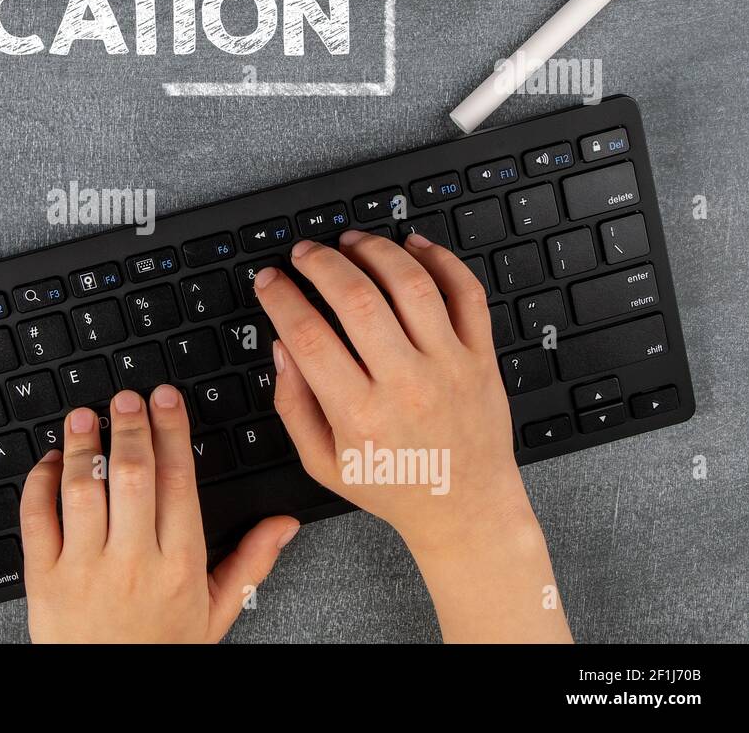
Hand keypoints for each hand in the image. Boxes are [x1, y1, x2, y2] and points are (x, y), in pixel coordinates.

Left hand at [19, 385, 299, 642]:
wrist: (109, 699)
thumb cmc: (160, 652)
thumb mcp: (215, 614)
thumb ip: (250, 563)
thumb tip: (284, 524)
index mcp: (180, 565)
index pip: (178, 481)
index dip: (172, 431)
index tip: (166, 400)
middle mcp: (133, 562)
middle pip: (132, 475)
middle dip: (130, 426)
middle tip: (127, 396)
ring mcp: (85, 569)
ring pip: (83, 489)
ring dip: (82, 445)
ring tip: (84, 416)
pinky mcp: (45, 579)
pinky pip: (38, 519)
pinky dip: (40, 483)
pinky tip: (49, 462)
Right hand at [254, 229, 571, 641]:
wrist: (465, 507)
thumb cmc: (392, 485)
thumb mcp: (321, 461)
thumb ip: (293, 404)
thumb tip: (281, 345)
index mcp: (359, 414)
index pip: (308, 335)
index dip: (280, 298)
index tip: (268, 280)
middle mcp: (405, 385)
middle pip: (357, 300)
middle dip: (322, 263)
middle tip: (305, 252)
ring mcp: (448, 366)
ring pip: (411, 286)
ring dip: (376, 251)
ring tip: (352, 241)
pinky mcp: (480, 357)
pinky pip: (466, 294)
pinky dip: (441, 260)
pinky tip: (413, 246)